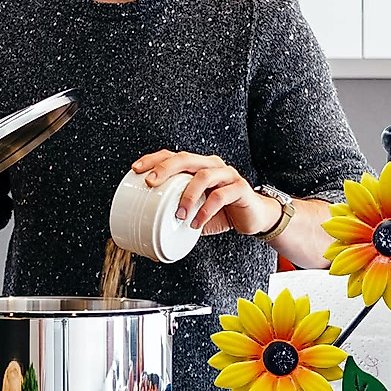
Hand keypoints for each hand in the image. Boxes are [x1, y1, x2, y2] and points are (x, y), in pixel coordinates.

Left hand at [130, 150, 279, 236]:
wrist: (254, 218)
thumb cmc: (220, 212)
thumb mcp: (193, 212)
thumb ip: (175, 214)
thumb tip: (147, 235)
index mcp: (197, 166)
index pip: (172, 155)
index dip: (153, 159)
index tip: (136, 169)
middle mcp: (212, 165)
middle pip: (186, 158)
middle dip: (165, 168)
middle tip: (151, 183)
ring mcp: (227, 175)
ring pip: (203, 175)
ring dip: (187, 195)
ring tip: (178, 215)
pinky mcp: (241, 189)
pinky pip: (221, 196)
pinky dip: (206, 210)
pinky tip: (197, 223)